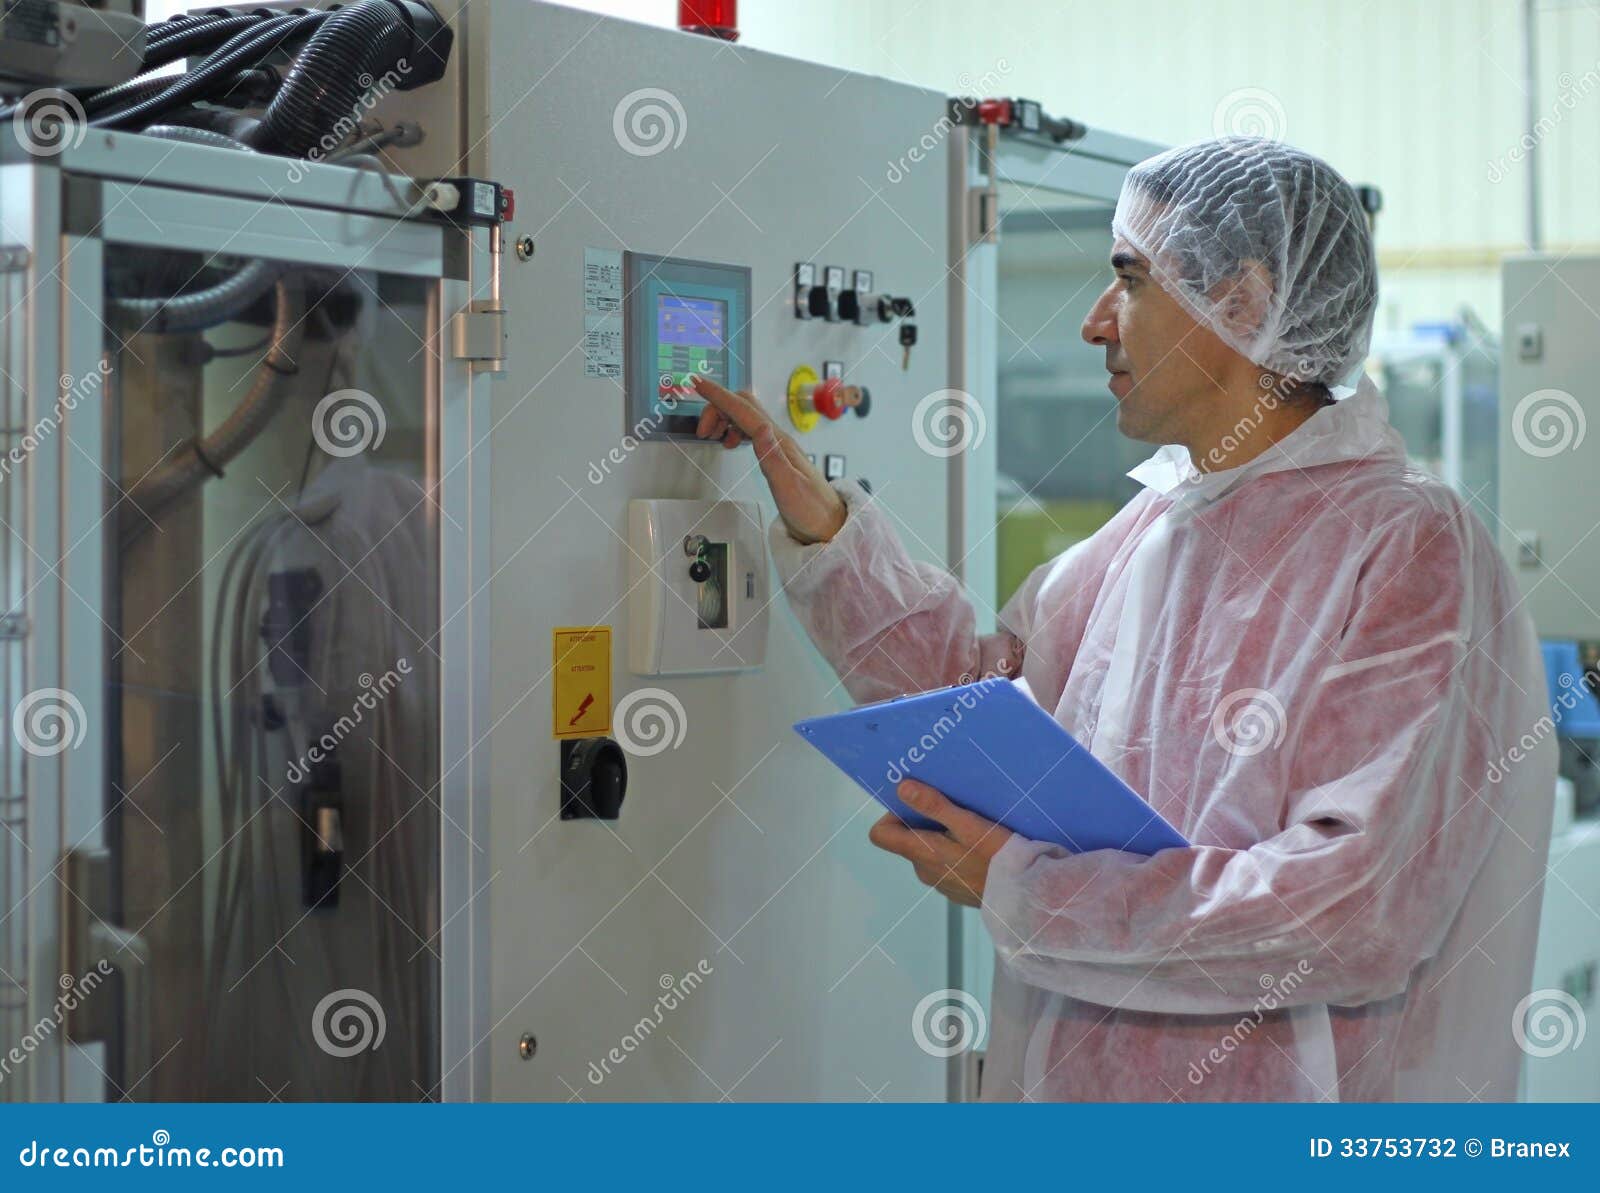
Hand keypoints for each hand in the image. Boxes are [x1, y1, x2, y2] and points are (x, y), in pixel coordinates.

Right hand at [691, 374, 846, 544]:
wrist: (829, 523)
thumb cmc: (810, 510)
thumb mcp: (788, 487)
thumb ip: (772, 457)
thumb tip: (759, 427)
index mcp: (778, 442)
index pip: (744, 410)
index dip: (718, 395)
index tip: (698, 383)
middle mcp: (778, 438)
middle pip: (744, 405)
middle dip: (718, 407)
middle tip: (702, 430)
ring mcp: (777, 444)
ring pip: (745, 416)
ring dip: (724, 418)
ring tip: (711, 436)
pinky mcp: (775, 453)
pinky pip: (749, 429)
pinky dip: (733, 429)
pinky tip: (729, 443)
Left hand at [868, 778, 1012, 907]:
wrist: (1027, 896)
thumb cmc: (999, 857)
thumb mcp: (969, 825)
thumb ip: (934, 806)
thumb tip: (902, 789)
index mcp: (921, 853)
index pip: (881, 835)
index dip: (892, 814)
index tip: (914, 801)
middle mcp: (924, 870)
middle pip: (908, 839)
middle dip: (924, 820)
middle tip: (952, 805)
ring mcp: (940, 882)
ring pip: (929, 851)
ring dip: (942, 836)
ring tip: (971, 824)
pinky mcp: (957, 889)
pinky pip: (946, 864)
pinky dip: (956, 851)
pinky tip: (980, 846)